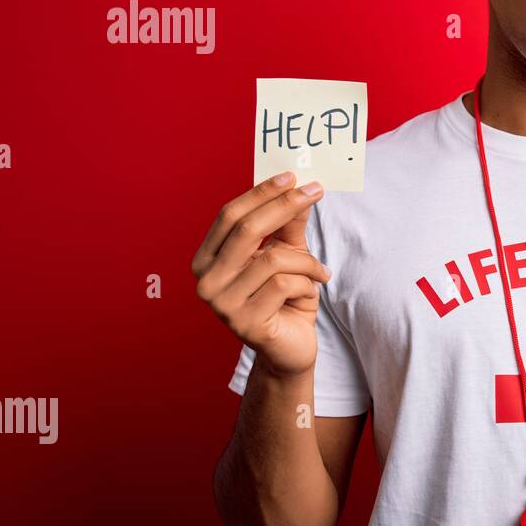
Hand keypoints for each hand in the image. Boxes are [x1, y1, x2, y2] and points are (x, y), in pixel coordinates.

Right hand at [191, 171, 332, 376]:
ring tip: (319, 271)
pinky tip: (311, 292)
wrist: (291, 349)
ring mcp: (222, 304)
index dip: (260, 193)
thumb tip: (297, 187)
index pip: (230, 215)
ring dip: (305, 261)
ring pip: (272, 259)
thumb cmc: (286, 299)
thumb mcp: (288, 255)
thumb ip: (288, 225)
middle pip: (246, 229)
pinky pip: (285, 286)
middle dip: (284, 206)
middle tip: (315, 191)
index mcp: (208, 259)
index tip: (291, 176)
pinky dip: (307, 284)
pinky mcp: (245, 323)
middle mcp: (206, 280)